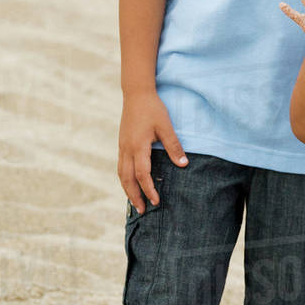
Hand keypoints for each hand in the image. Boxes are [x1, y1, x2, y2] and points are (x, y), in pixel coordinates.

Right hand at [118, 91, 187, 213]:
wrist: (136, 94)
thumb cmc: (153, 109)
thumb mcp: (166, 126)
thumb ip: (174, 146)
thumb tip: (183, 164)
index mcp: (138, 146)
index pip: (142, 174)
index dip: (148, 189)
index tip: (156, 202)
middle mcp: (127, 149)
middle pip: (127, 179)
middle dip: (134, 196)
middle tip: (142, 211)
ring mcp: (122, 147)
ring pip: (121, 174)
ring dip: (127, 189)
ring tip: (135, 203)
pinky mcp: (122, 144)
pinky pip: (121, 166)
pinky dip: (125, 179)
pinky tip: (130, 184)